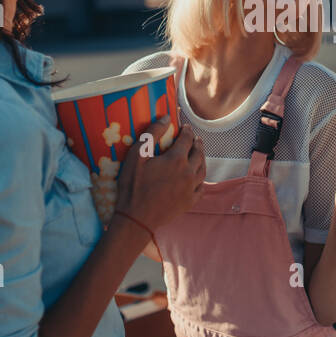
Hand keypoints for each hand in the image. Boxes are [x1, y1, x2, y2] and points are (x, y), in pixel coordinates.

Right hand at [114, 117, 204, 231]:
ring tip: (199, 153)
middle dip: (197, 143)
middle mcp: (188, 173)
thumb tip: (166, 117)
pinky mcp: (190, 202)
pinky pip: (202, 187)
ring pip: (203, 169)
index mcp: (176, 159)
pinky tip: (198, 177)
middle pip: (198, 153)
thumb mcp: (136, 156)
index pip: (187, 139)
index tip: (185, 127)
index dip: (187, 131)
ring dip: (202, 158)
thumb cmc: (133, 186)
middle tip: (195, 138)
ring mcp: (191, 188)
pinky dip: (201, 179)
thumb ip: (152, 134)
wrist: (136, 218)